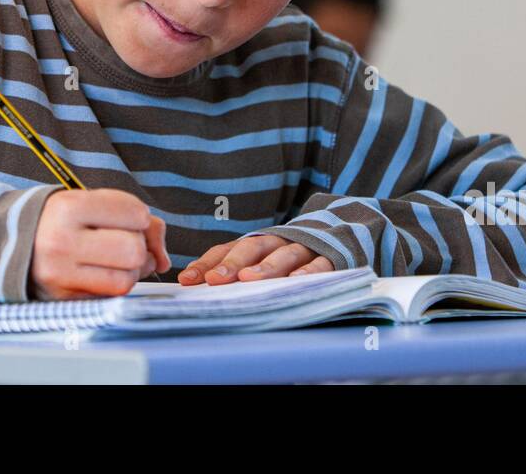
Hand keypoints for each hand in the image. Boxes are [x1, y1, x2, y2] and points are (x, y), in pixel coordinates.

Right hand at [28, 188, 170, 299]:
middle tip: (125, 242)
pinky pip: (110, 297)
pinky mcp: (63, 299)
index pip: (136, 214)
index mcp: (69, 208)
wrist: (16, 241)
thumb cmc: (63, 219)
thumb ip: (134, 217)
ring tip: (117, 260)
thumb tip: (163, 258)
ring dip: (131, 270)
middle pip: (133, 251)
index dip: (140, 216)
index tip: (127, 218)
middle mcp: (61, 242)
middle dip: (139, 246)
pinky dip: (116, 285)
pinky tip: (104, 273)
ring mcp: (60, 275)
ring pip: (125, 280)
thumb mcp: (91, 202)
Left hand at [177, 234, 334, 285]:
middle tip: (215, 279)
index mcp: (256, 244)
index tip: (187, 280)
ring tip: (249, 279)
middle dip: (232, 263)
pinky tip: (294, 282)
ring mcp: (302, 248)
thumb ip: (234, 274)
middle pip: (252, 248)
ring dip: (266, 267)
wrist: (338, 236)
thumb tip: (194, 289)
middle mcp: (276, 243)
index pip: (226, 250)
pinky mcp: (328, 258)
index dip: (207, 264)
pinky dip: (307, 272)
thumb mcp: (261, 262)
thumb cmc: (288, 259)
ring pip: (283, 255)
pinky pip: (318, 265)